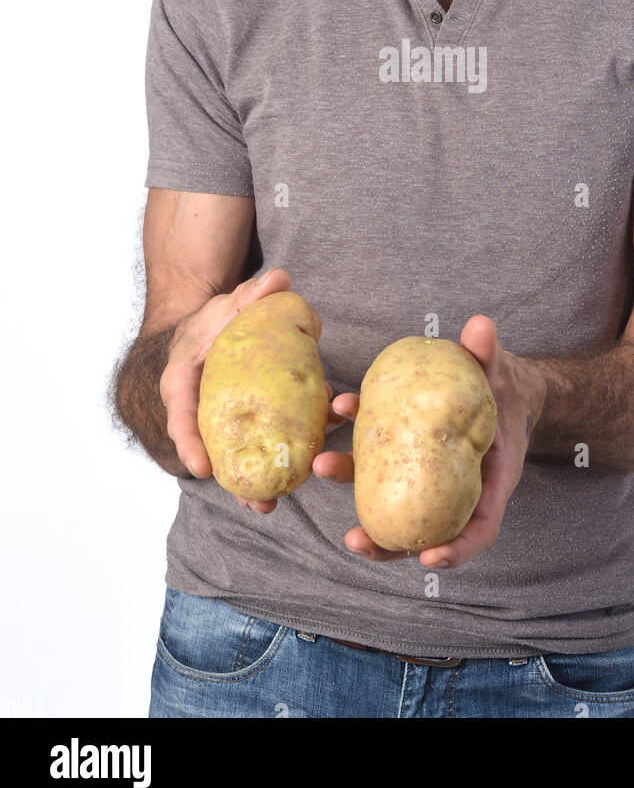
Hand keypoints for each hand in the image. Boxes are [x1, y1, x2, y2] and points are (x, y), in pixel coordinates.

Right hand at [159, 267, 346, 515]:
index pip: (181, 414)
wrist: (214, 331)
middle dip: (231, 480)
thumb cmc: (214, 322)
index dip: (189, 442)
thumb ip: (251, 294)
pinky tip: (298, 476)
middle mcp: (201, 409)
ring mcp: (224, 422)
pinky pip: (259, 447)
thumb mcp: (227, 304)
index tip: (201, 467)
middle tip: (256, 503)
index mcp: (184, 382)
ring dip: (253, 484)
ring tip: (271, 506)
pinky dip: (274, 462)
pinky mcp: (249, 425)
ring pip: (235, 458)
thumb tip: (280, 280)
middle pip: (210, 450)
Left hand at [314, 317, 547, 568]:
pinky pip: (378, 456)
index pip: (480, 526)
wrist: (500, 387)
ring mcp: (425, 471)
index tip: (428, 559)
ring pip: (391, 495)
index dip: (456, 549)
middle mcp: (454, 485)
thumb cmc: (505, 386)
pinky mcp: (404, 450)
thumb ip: (490, 354)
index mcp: (490, 479)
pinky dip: (354, 438)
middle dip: (386, 544)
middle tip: (355, 541)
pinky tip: (337, 414)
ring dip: (352, 486)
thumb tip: (479, 326)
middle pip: (423, 528)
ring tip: (321, 467)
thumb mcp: (504, 373)